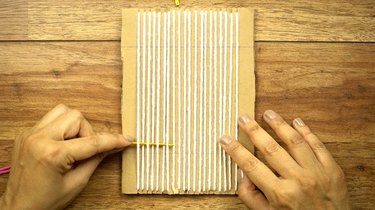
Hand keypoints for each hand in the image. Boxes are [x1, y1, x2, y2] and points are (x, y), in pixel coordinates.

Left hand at [0, 104, 130, 209]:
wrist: (18, 207)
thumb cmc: (44, 201)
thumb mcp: (77, 182)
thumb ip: (96, 159)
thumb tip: (112, 146)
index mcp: (53, 154)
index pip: (92, 141)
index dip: (112, 140)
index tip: (125, 139)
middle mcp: (39, 139)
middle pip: (76, 116)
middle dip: (87, 131)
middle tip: (86, 150)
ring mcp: (30, 134)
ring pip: (62, 111)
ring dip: (74, 126)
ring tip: (73, 145)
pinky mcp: (26, 134)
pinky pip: (50, 119)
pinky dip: (61, 128)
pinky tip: (62, 144)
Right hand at [220, 110, 349, 209]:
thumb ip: (251, 197)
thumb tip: (242, 173)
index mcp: (280, 194)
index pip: (251, 165)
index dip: (235, 150)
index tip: (225, 139)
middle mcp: (298, 180)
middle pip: (270, 148)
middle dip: (254, 130)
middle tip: (243, 118)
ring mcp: (317, 173)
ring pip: (295, 141)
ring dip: (279, 125)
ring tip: (268, 113)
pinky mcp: (332, 170)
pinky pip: (318, 145)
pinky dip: (307, 132)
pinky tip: (297, 122)